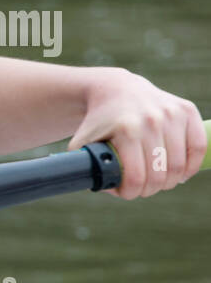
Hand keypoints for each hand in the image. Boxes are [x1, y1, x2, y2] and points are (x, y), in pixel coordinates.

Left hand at [67, 70, 204, 198]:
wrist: (116, 89)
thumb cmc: (99, 122)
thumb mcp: (83, 142)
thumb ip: (86, 167)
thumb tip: (102, 187)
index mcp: (126, 130)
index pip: (136, 177)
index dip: (131, 192)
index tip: (127, 193)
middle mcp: (152, 120)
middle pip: (159, 174)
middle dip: (150, 189)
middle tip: (143, 189)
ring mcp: (171, 114)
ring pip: (179, 165)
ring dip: (170, 181)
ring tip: (159, 182)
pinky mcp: (187, 110)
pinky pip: (198, 146)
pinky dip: (192, 166)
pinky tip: (181, 173)